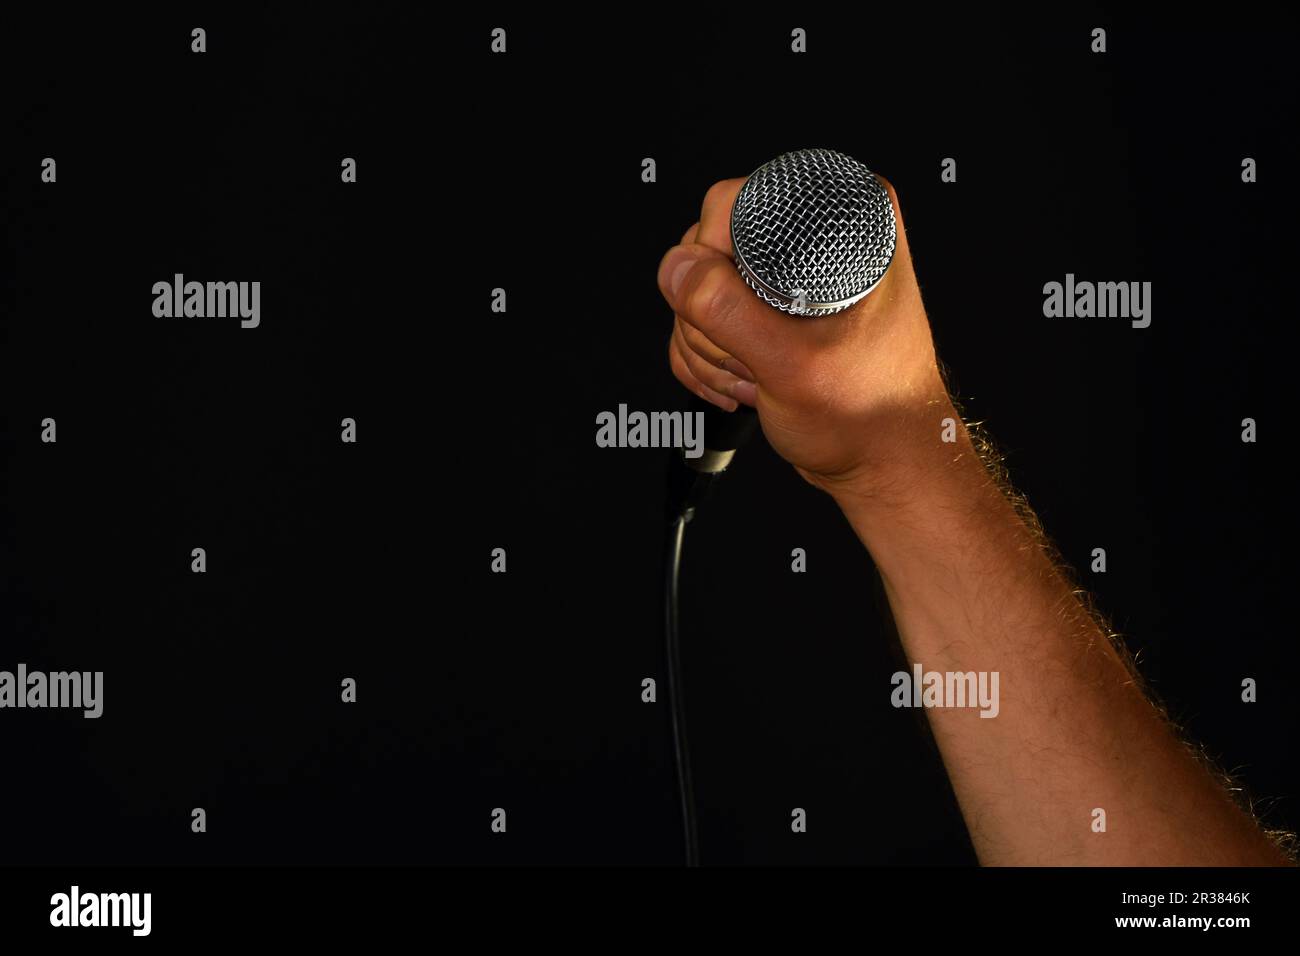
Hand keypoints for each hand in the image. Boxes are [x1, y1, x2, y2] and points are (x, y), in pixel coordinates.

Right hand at [658, 176, 952, 498]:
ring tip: (759, 376)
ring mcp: (788, 275)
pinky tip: (747, 382)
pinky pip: (703, 317)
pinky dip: (710, 359)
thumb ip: (728, 312)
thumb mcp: (793, 364)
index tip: (742, 315)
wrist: (883, 460)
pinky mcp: (768, 308)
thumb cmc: (869, 413)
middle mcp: (817, 237)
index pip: (735, 203)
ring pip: (698, 289)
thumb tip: (678, 269)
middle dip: (713, 319)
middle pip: (706, 248)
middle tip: (756, 358)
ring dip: (712, 347)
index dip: (717, 261)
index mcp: (847, 222)